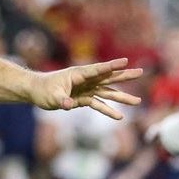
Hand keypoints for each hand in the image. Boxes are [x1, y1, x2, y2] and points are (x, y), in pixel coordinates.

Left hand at [28, 58, 142, 118]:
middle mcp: (85, 80)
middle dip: (124, 75)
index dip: (111, 66)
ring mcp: (86, 89)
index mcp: (78, 74)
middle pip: (108, 78)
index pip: (97, 69)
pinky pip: (98, 104)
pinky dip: (108, 110)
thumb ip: (61, 100)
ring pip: (107, 92)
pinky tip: (119, 117)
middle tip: (141, 72)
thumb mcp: (51, 96)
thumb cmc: (43, 90)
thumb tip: (68, 105)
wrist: (36, 92)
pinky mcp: (83, 98)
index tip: (125, 61)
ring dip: (122, 96)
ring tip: (138, 101)